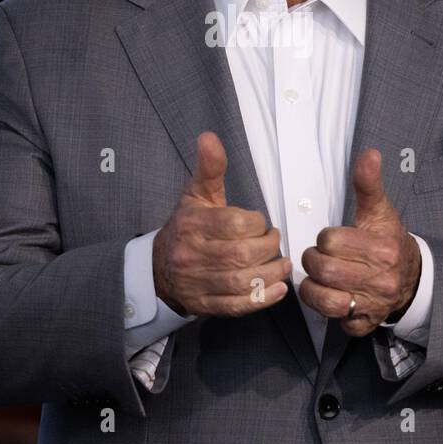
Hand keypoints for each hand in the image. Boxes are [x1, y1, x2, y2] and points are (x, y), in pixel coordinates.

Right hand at [152, 131, 290, 316]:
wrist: (158, 267)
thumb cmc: (187, 226)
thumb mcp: (197, 194)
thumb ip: (209, 168)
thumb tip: (209, 137)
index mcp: (192, 224)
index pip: (233, 224)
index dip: (257, 224)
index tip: (264, 224)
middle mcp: (191, 254)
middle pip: (240, 255)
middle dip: (268, 249)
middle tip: (277, 242)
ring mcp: (196, 283)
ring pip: (240, 282)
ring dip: (270, 274)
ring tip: (284, 265)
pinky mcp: (203, 305)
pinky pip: (235, 306)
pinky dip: (261, 299)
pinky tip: (278, 288)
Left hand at [299, 147, 420, 336]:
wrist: (413, 277)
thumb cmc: (388, 240)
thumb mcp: (380, 211)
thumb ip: (369, 184)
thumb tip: (369, 154)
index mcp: (383, 248)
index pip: (331, 241)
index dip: (324, 238)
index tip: (330, 239)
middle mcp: (381, 279)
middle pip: (325, 270)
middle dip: (313, 262)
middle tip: (318, 258)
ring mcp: (375, 304)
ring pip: (326, 301)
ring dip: (313, 289)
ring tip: (317, 279)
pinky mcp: (368, 323)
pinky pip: (339, 324)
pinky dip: (330, 314)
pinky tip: (333, 297)